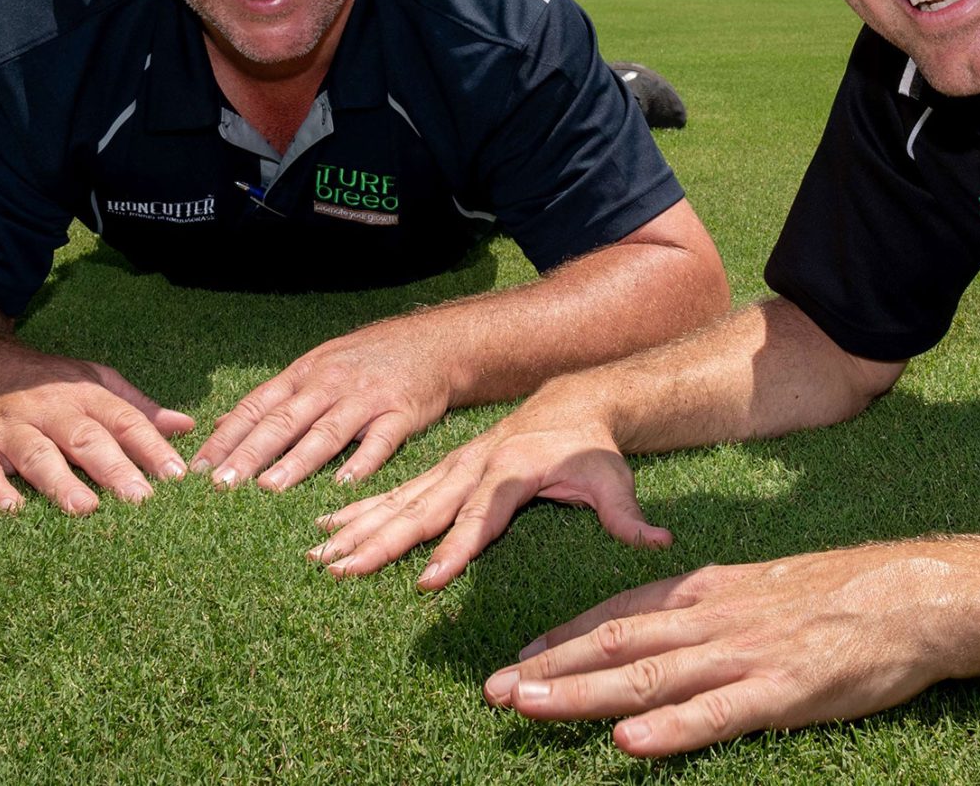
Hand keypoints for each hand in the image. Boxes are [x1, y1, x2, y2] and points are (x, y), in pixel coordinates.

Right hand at [0, 350, 194, 516]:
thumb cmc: (40, 382)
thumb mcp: (91, 381)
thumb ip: (136, 407)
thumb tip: (186, 426)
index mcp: (84, 395)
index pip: (125, 421)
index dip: (151, 447)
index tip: (177, 476)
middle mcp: (49, 410)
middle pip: (86, 439)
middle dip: (115, 469)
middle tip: (142, 500)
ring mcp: (9, 428)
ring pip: (38, 455)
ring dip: (61, 482)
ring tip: (85, 508)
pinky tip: (11, 511)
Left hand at [191, 325, 452, 493]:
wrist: (434, 342)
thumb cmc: (367, 360)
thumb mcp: (314, 367)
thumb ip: (271, 400)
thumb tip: (219, 427)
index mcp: (303, 375)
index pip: (255, 408)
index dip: (226, 439)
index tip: (198, 470)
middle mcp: (329, 384)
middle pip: (283, 421)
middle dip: (250, 454)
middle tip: (222, 486)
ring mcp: (365, 397)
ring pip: (325, 431)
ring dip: (297, 461)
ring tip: (270, 489)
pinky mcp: (401, 411)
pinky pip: (380, 439)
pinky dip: (363, 461)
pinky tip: (345, 483)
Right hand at [308, 405, 668, 588]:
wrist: (569, 401)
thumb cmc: (591, 446)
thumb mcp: (614, 477)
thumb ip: (628, 514)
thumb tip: (659, 540)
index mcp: (510, 472)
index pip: (479, 518)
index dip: (455, 549)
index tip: (428, 580)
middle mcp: (472, 469)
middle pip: (424, 511)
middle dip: (383, 542)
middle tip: (344, 570)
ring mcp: (452, 469)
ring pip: (400, 502)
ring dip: (359, 528)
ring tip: (320, 555)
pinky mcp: (441, 473)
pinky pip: (395, 494)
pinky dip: (359, 510)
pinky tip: (325, 528)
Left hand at [481, 543, 979, 756]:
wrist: (919, 594)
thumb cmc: (847, 597)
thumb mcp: (765, 587)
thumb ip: (713, 608)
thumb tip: (665, 626)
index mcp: (711, 593)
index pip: (621, 615)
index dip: (564, 636)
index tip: (517, 657)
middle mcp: (715, 619)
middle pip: (617, 645)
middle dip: (550, 668)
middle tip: (492, 691)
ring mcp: (746, 656)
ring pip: (648, 678)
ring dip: (581, 693)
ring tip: (527, 705)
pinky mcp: (783, 693)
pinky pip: (716, 715)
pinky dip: (668, 729)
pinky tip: (627, 741)